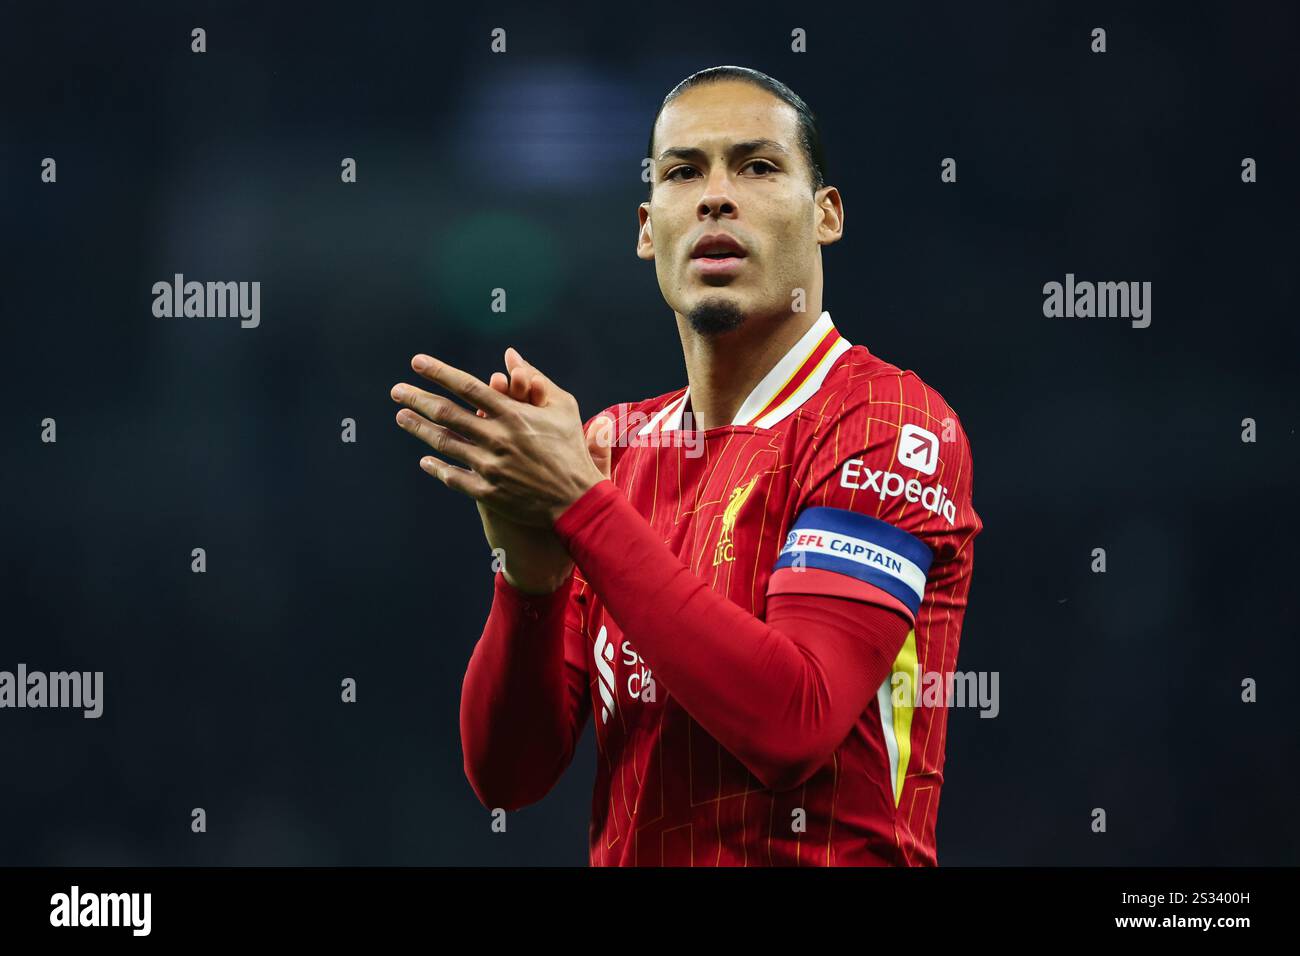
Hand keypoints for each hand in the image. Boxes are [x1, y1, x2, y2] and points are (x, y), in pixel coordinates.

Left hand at [391, 348, 610, 529]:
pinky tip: (425, 459)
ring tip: (401, 417)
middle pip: (447, 413)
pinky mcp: (488, 493)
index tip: (417, 363)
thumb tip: (511, 355)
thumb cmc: (571, 449)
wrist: (578, 500)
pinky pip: (454, 478)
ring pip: (445, 443)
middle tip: (397, 390)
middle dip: (417, 398)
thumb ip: (535, 379)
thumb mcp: (562, 407)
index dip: (439, 373)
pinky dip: (437, 467)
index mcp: (513, 415)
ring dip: (419, 428)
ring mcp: (490, 467)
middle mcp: (497, 439)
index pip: (467, 387)